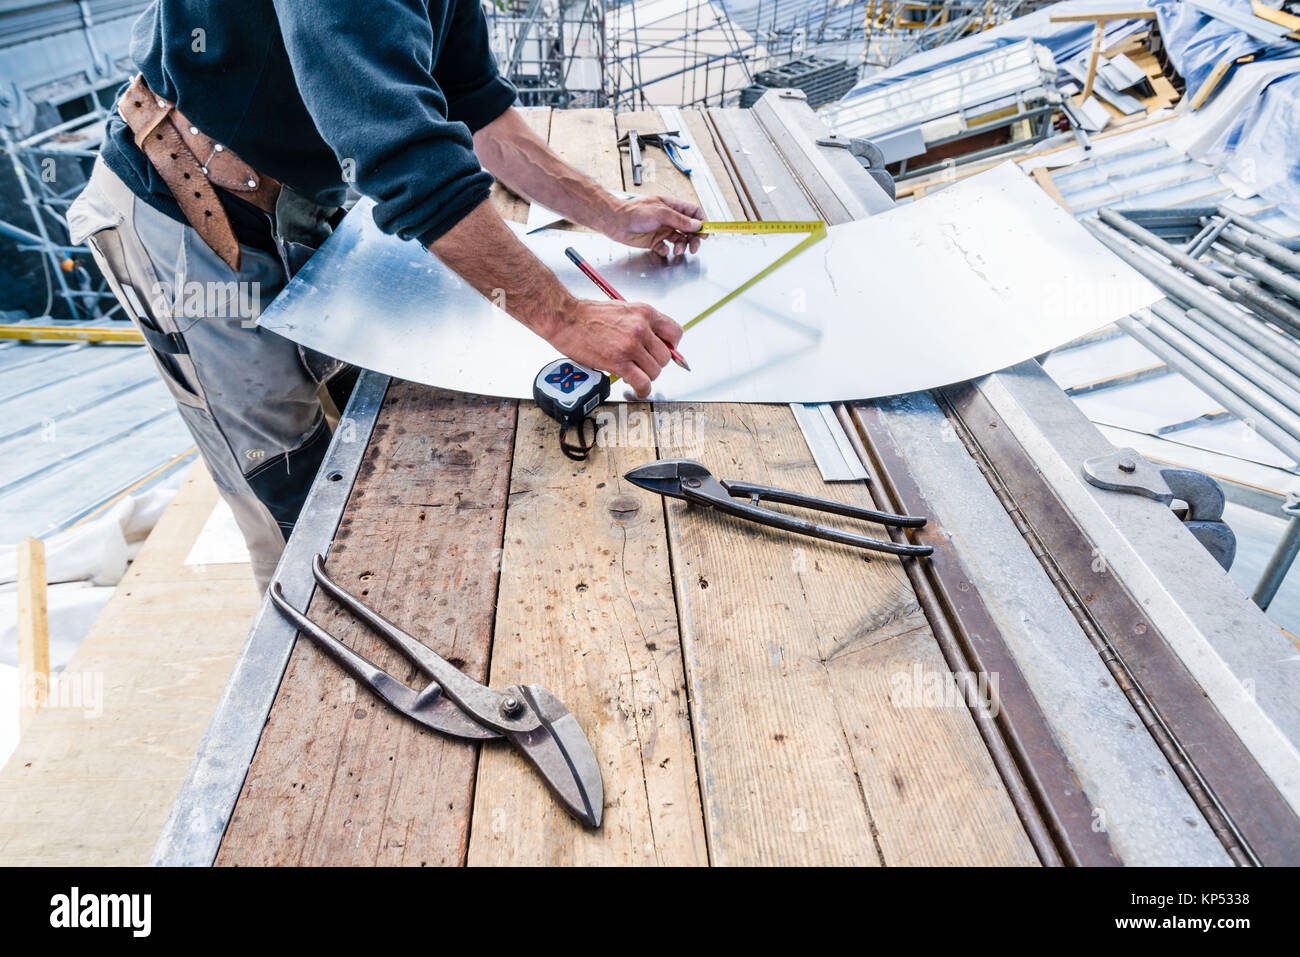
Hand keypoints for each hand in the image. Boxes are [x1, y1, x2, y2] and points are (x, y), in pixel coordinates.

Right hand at [545, 297, 682, 397]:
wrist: (566, 319)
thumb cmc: (589, 315)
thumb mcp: (623, 310)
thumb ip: (642, 324)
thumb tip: (657, 342)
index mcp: (644, 312)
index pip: (675, 333)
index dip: (671, 347)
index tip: (663, 352)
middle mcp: (640, 327)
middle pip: (665, 357)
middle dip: (655, 364)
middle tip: (642, 365)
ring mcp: (630, 345)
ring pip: (655, 371)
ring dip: (646, 376)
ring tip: (633, 373)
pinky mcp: (618, 362)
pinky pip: (642, 382)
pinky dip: (642, 389)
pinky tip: (636, 388)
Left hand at [601, 195, 704, 256]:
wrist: (616, 222)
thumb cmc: (634, 212)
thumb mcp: (661, 213)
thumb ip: (680, 220)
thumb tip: (697, 225)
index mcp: (672, 207)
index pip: (693, 213)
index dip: (701, 222)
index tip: (706, 232)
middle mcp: (669, 219)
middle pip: (689, 229)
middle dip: (694, 238)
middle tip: (695, 246)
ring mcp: (662, 230)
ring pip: (680, 240)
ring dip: (682, 246)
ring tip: (678, 249)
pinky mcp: (654, 241)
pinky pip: (666, 247)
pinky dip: (667, 250)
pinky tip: (663, 248)